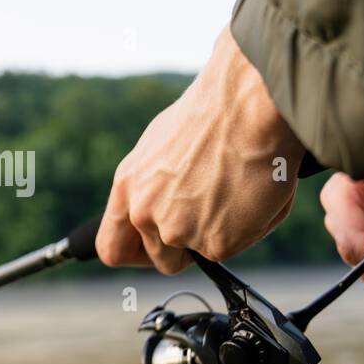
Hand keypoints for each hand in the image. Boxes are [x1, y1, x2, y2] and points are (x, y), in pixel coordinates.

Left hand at [96, 25, 306, 272]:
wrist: (248, 104)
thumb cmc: (214, 114)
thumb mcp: (161, 147)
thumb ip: (155, 187)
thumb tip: (169, 205)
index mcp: (128, 186)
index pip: (110, 247)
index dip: (135, 253)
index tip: (154, 249)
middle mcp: (144, 212)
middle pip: (159, 259)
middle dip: (184, 247)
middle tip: (210, 215)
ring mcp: (177, 231)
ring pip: (197, 255)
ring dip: (215, 236)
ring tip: (233, 194)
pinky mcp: (215, 243)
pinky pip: (231, 249)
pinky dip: (246, 230)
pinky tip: (253, 196)